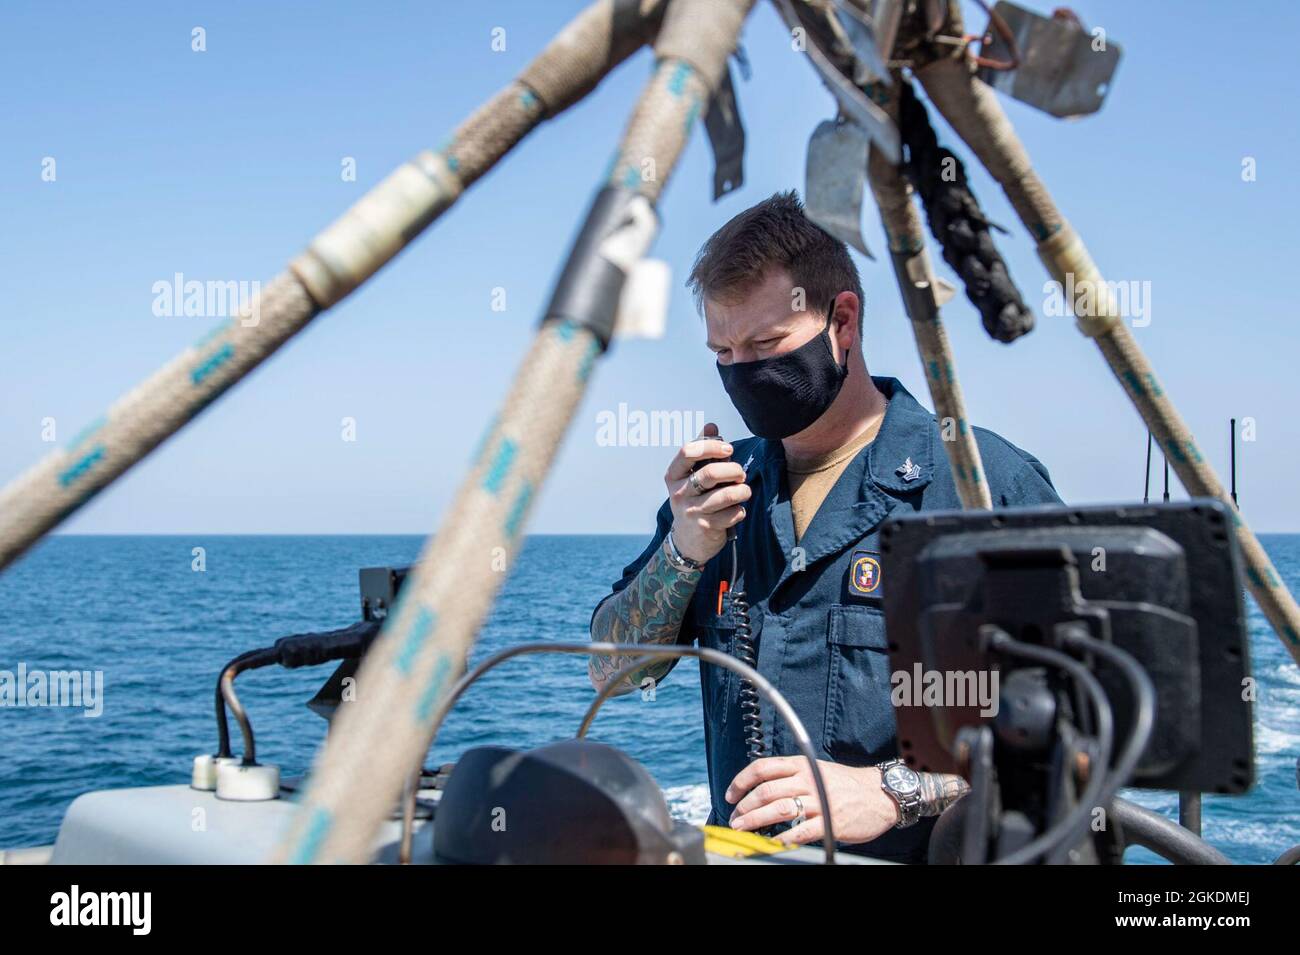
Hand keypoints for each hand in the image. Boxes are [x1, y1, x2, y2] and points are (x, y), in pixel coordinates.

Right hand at [664, 422, 750, 564]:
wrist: (688, 540)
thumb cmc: (695, 499)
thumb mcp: (692, 475)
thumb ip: (702, 451)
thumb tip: (711, 426)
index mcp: (673, 475)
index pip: (687, 451)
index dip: (711, 446)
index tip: (729, 450)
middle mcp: (679, 493)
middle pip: (710, 473)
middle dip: (733, 470)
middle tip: (741, 474)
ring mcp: (692, 511)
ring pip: (726, 495)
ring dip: (742, 491)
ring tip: (744, 491)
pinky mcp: (706, 527)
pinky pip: (733, 514)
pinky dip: (740, 510)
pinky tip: (736, 510)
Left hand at [725, 757, 899, 846]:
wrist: (880, 795)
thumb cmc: (845, 784)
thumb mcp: (816, 768)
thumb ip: (791, 774)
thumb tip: (760, 787)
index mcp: (802, 764)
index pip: (762, 767)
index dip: (741, 781)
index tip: (731, 794)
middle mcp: (808, 779)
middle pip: (766, 790)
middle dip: (744, 806)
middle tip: (734, 818)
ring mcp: (819, 800)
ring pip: (778, 809)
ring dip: (755, 821)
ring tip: (742, 829)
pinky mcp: (829, 822)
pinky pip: (799, 831)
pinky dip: (781, 838)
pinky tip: (770, 843)